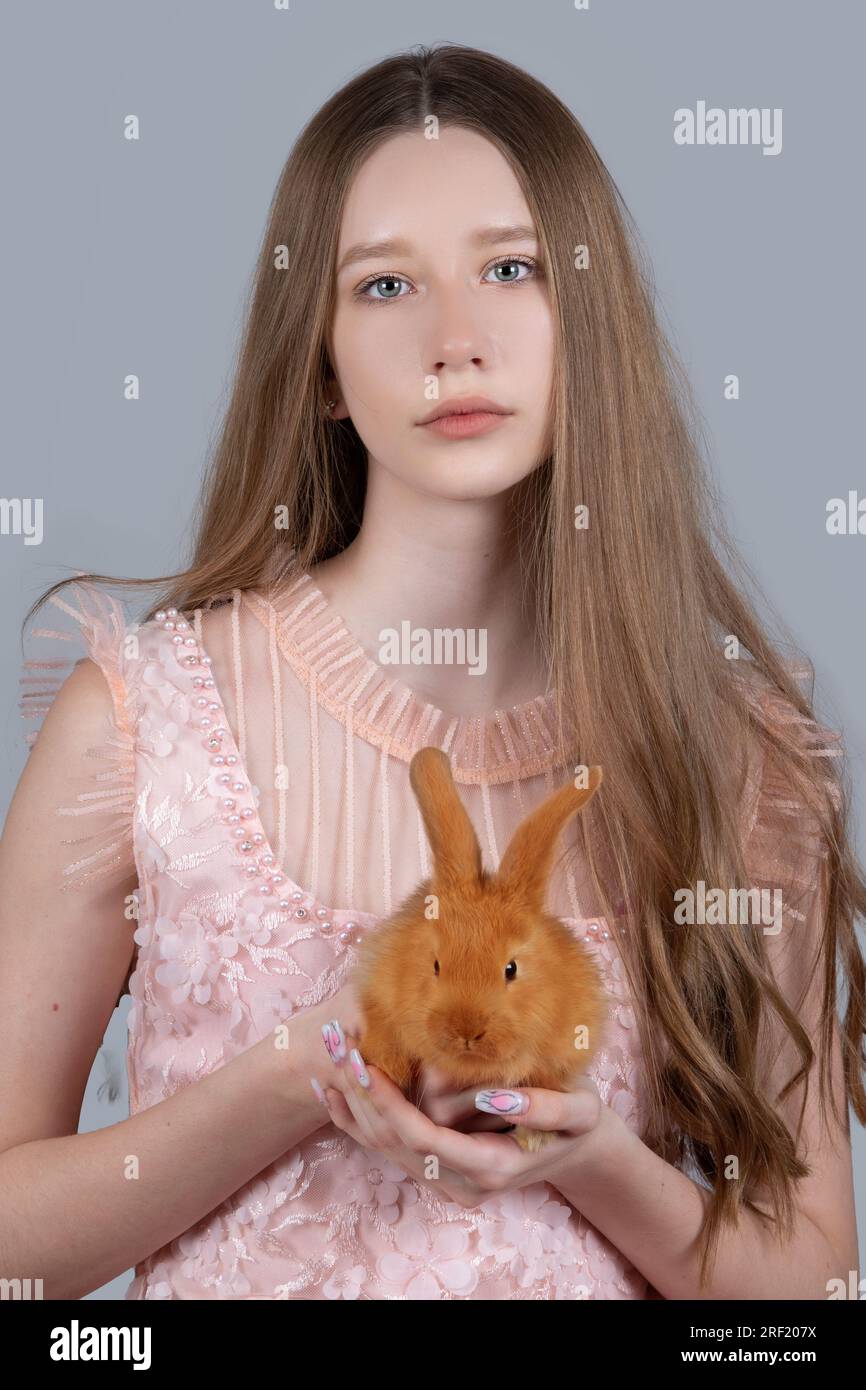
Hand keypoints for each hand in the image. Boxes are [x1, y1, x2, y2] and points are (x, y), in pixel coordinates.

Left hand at [311, 1015, 610, 1208]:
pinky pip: (386, 1146)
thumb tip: (494, 1097)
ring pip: (382, 1145)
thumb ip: (546, 1108)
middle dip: (359, 1094)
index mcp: (491, 1168)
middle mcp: (460, 1181)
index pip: (423, 1140)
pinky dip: (355, 1116)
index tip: (365, 1063)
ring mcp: (445, 1177)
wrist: (580, 1148)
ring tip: (330, 1050)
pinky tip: (330, 1084)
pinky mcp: (437, 1164)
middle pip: (392, 1143)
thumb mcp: (583, 1112)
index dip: (389, 1104)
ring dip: (351, 1100)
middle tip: (336, 1041)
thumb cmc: (582, 1122)